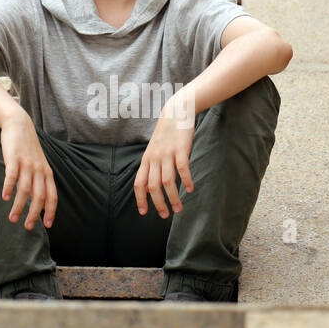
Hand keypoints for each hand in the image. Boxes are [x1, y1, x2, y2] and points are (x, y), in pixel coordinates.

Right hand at [0, 110, 56, 229]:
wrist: (20, 125)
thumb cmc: (28, 149)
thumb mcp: (39, 165)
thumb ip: (40, 181)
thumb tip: (39, 202)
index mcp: (47, 173)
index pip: (52, 196)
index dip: (51, 211)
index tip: (48, 225)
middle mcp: (39, 170)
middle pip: (39, 196)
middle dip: (34, 214)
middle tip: (28, 227)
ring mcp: (27, 164)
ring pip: (25, 190)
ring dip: (19, 206)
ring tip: (12, 218)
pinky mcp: (14, 158)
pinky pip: (11, 176)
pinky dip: (8, 188)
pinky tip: (4, 198)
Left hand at [134, 99, 195, 217]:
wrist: (175, 112)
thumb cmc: (166, 135)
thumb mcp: (154, 150)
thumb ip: (152, 166)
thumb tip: (152, 186)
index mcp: (146, 160)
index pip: (139, 184)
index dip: (140, 199)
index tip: (144, 212)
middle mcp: (154, 158)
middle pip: (153, 186)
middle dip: (158, 203)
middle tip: (165, 215)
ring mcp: (167, 154)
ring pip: (167, 181)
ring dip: (173, 197)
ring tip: (179, 209)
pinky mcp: (180, 149)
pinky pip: (182, 169)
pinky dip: (186, 181)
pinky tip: (190, 190)